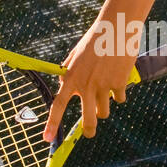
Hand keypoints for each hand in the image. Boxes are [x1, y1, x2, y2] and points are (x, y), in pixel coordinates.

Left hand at [42, 16, 139, 142]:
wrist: (116, 28)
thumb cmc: (95, 39)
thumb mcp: (76, 55)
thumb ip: (68, 71)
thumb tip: (63, 86)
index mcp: (71, 77)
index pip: (57, 105)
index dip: (52, 124)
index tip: (47, 138)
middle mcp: (86, 85)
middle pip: (88, 120)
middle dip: (88, 130)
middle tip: (88, 133)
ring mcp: (103, 86)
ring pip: (104, 112)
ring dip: (104, 107)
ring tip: (105, 92)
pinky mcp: (119, 84)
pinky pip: (119, 99)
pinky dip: (119, 93)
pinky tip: (118, 77)